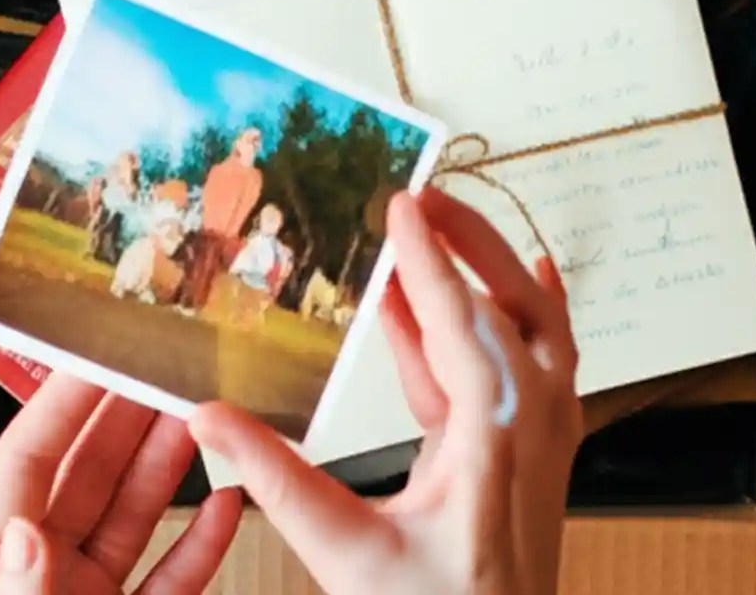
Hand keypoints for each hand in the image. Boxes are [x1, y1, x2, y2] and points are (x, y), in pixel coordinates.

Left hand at [0, 373, 242, 593]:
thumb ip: (19, 590)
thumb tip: (26, 532)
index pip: (26, 463)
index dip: (62, 403)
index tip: (98, 355)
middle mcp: (41, 574)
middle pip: (87, 476)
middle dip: (129, 415)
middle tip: (165, 367)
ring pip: (134, 517)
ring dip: (171, 465)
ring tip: (206, 417)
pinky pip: (172, 578)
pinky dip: (202, 543)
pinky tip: (226, 506)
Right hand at [189, 189, 582, 593]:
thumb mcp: (346, 554)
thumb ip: (277, 481)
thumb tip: (210, 420)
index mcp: (495, 440)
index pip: (462, 326)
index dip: (428, 261)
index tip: (401, 207)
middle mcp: (534, 424)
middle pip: (512, 304)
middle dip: (466, 244)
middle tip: (418, 199)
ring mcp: (545, 432)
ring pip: (532, 324)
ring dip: (488, 271)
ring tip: (441, 226)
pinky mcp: (535, 443)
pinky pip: (541, 356)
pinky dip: (525, 309)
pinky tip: (524, 273)